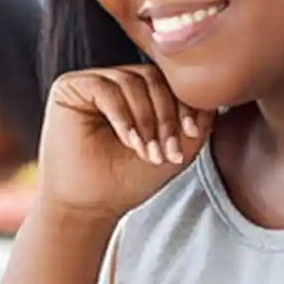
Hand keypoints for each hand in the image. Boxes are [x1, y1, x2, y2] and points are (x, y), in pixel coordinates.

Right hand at [39, 65, 212, 220]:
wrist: (91, 205)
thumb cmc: (131, 179)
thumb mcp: (179, 146)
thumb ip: (200, 117)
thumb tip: (214, 85)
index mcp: (140, 91)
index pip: (170, 81)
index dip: (185, 104)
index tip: (191, 136)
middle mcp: (116, 81)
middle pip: (154, 78)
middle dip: (166, 115)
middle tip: (166, 151)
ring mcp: (92, 82)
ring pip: (133, 81)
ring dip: (146, 120)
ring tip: (145, 151)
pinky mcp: (69, 88)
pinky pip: (105, 88)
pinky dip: (122, 115)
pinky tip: (128, 141)